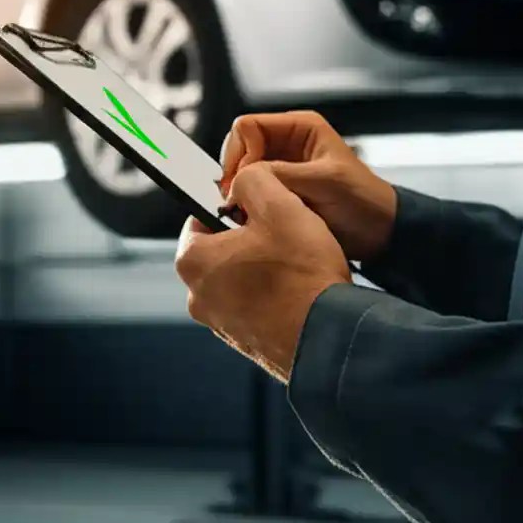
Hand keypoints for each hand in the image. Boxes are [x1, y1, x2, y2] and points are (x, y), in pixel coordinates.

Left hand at [176, 163, 352, 382]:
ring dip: (261, 267)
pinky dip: (271, 295)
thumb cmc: (303, 275)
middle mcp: (198, 297)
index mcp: (192, 261)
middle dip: (248, 238)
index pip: (200, 217)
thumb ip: (252, 180)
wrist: (330, 337)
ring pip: (237, 278)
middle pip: (219, 249)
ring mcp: (220, 323)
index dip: (233, 207)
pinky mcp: (245, 342)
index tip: (259, 209)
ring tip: (295, 264)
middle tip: (283, 234)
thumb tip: (243, 181)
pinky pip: (253, 306)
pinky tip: (298, 290)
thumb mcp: (280, 206)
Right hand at [220, 111, 396, 260]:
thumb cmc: (363, 201)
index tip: (244, 179)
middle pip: (239, 149)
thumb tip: (241, 178)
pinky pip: (251, 191)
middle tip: (238, 198)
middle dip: (235, 173)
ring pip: (242, 173)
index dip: (240, 152)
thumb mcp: (323, 181)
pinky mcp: (280, 191)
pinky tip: (255, 216)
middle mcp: (287, 144)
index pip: (247, 127)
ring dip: (241, 190)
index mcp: (300, 128)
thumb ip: (281, 174)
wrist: (379, 233)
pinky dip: (248, 203)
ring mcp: (281, 168)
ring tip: (248, 210)